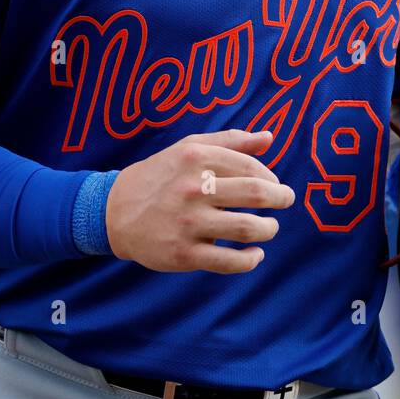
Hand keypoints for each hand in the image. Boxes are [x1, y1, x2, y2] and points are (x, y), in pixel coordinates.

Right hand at [105, 128, 294, 273]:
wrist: (113, 211)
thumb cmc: (160, 176)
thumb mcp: (190, 149)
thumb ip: (231, 141)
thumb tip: (269, 137)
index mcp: (196, 159)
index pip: (251, 167)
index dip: (271, 177)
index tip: (275, 184)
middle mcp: (193, 188)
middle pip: (257, 194)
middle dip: (281, 198)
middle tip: (286, 201)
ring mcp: (188, 223)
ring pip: (247, 228)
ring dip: (269, 229)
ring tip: (269, 227)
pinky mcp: (184, 254)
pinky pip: (229, 261)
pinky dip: (250, 260)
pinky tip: (255, 254)